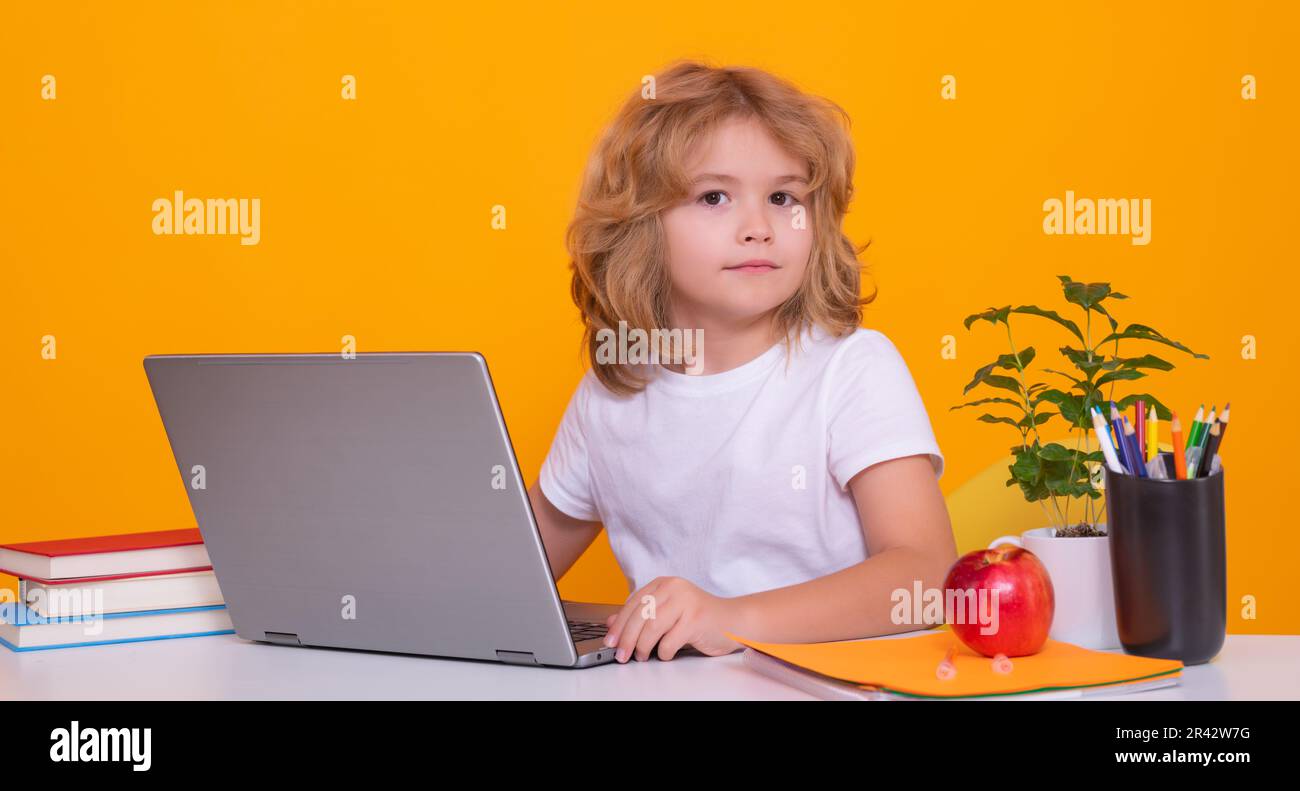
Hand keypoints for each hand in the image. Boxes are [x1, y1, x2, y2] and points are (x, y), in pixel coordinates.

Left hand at [602, 576, 747, 661]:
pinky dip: (663, 653)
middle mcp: (674, 588)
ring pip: (652, 628)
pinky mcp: (696, 619)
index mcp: (664, 584)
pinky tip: (666, 654)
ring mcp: (686, 602)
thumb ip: (641, 616)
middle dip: (626, 639)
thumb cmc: (699, 618)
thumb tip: (611, 623)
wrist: (734, 621)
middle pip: (640, 615)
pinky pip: (669, 641)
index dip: (619, 624)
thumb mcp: (666, 613)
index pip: (633, 603)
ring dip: (643, 647)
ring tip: (641, 656)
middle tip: (621, 655)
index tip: (610, 641)